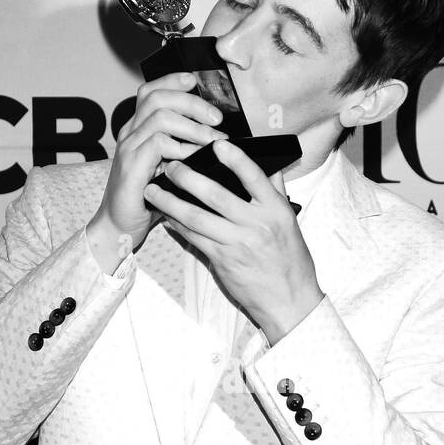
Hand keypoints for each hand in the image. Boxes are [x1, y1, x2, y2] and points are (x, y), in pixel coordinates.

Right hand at [86, 71, 229, 267]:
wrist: (118, 226)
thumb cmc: (147, 199)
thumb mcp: (167, 168)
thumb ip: (182, 148)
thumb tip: (214, 136)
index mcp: (137, 130)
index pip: (151, 91)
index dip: (173, 80)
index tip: (196, 81)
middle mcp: (130, 134)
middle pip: (157, 97)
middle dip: (191, 102)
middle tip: (216, 118)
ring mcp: (129, 149)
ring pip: (160, 117)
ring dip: (193, 125)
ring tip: (213, 139)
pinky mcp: (132, 167)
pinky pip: (158, 143)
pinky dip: (181, 147)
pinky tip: (195, 157)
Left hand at [143, 139, 324, 344]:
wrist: (289, 299)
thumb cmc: (290, 259)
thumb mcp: (289, 222)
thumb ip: (276, 192)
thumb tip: (270, 163)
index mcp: (275, 210)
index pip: (254, 177)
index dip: (235, 159)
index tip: (217, 144)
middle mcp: (256, 225)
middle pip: (215, 195)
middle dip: (188, 177)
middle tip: (170, 165)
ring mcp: (237, 244)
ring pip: (196, 217)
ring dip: (170, 202)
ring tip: (154, 190)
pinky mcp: (222, 261)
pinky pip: (194, 238)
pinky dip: (177, 225)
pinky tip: (166, 215)